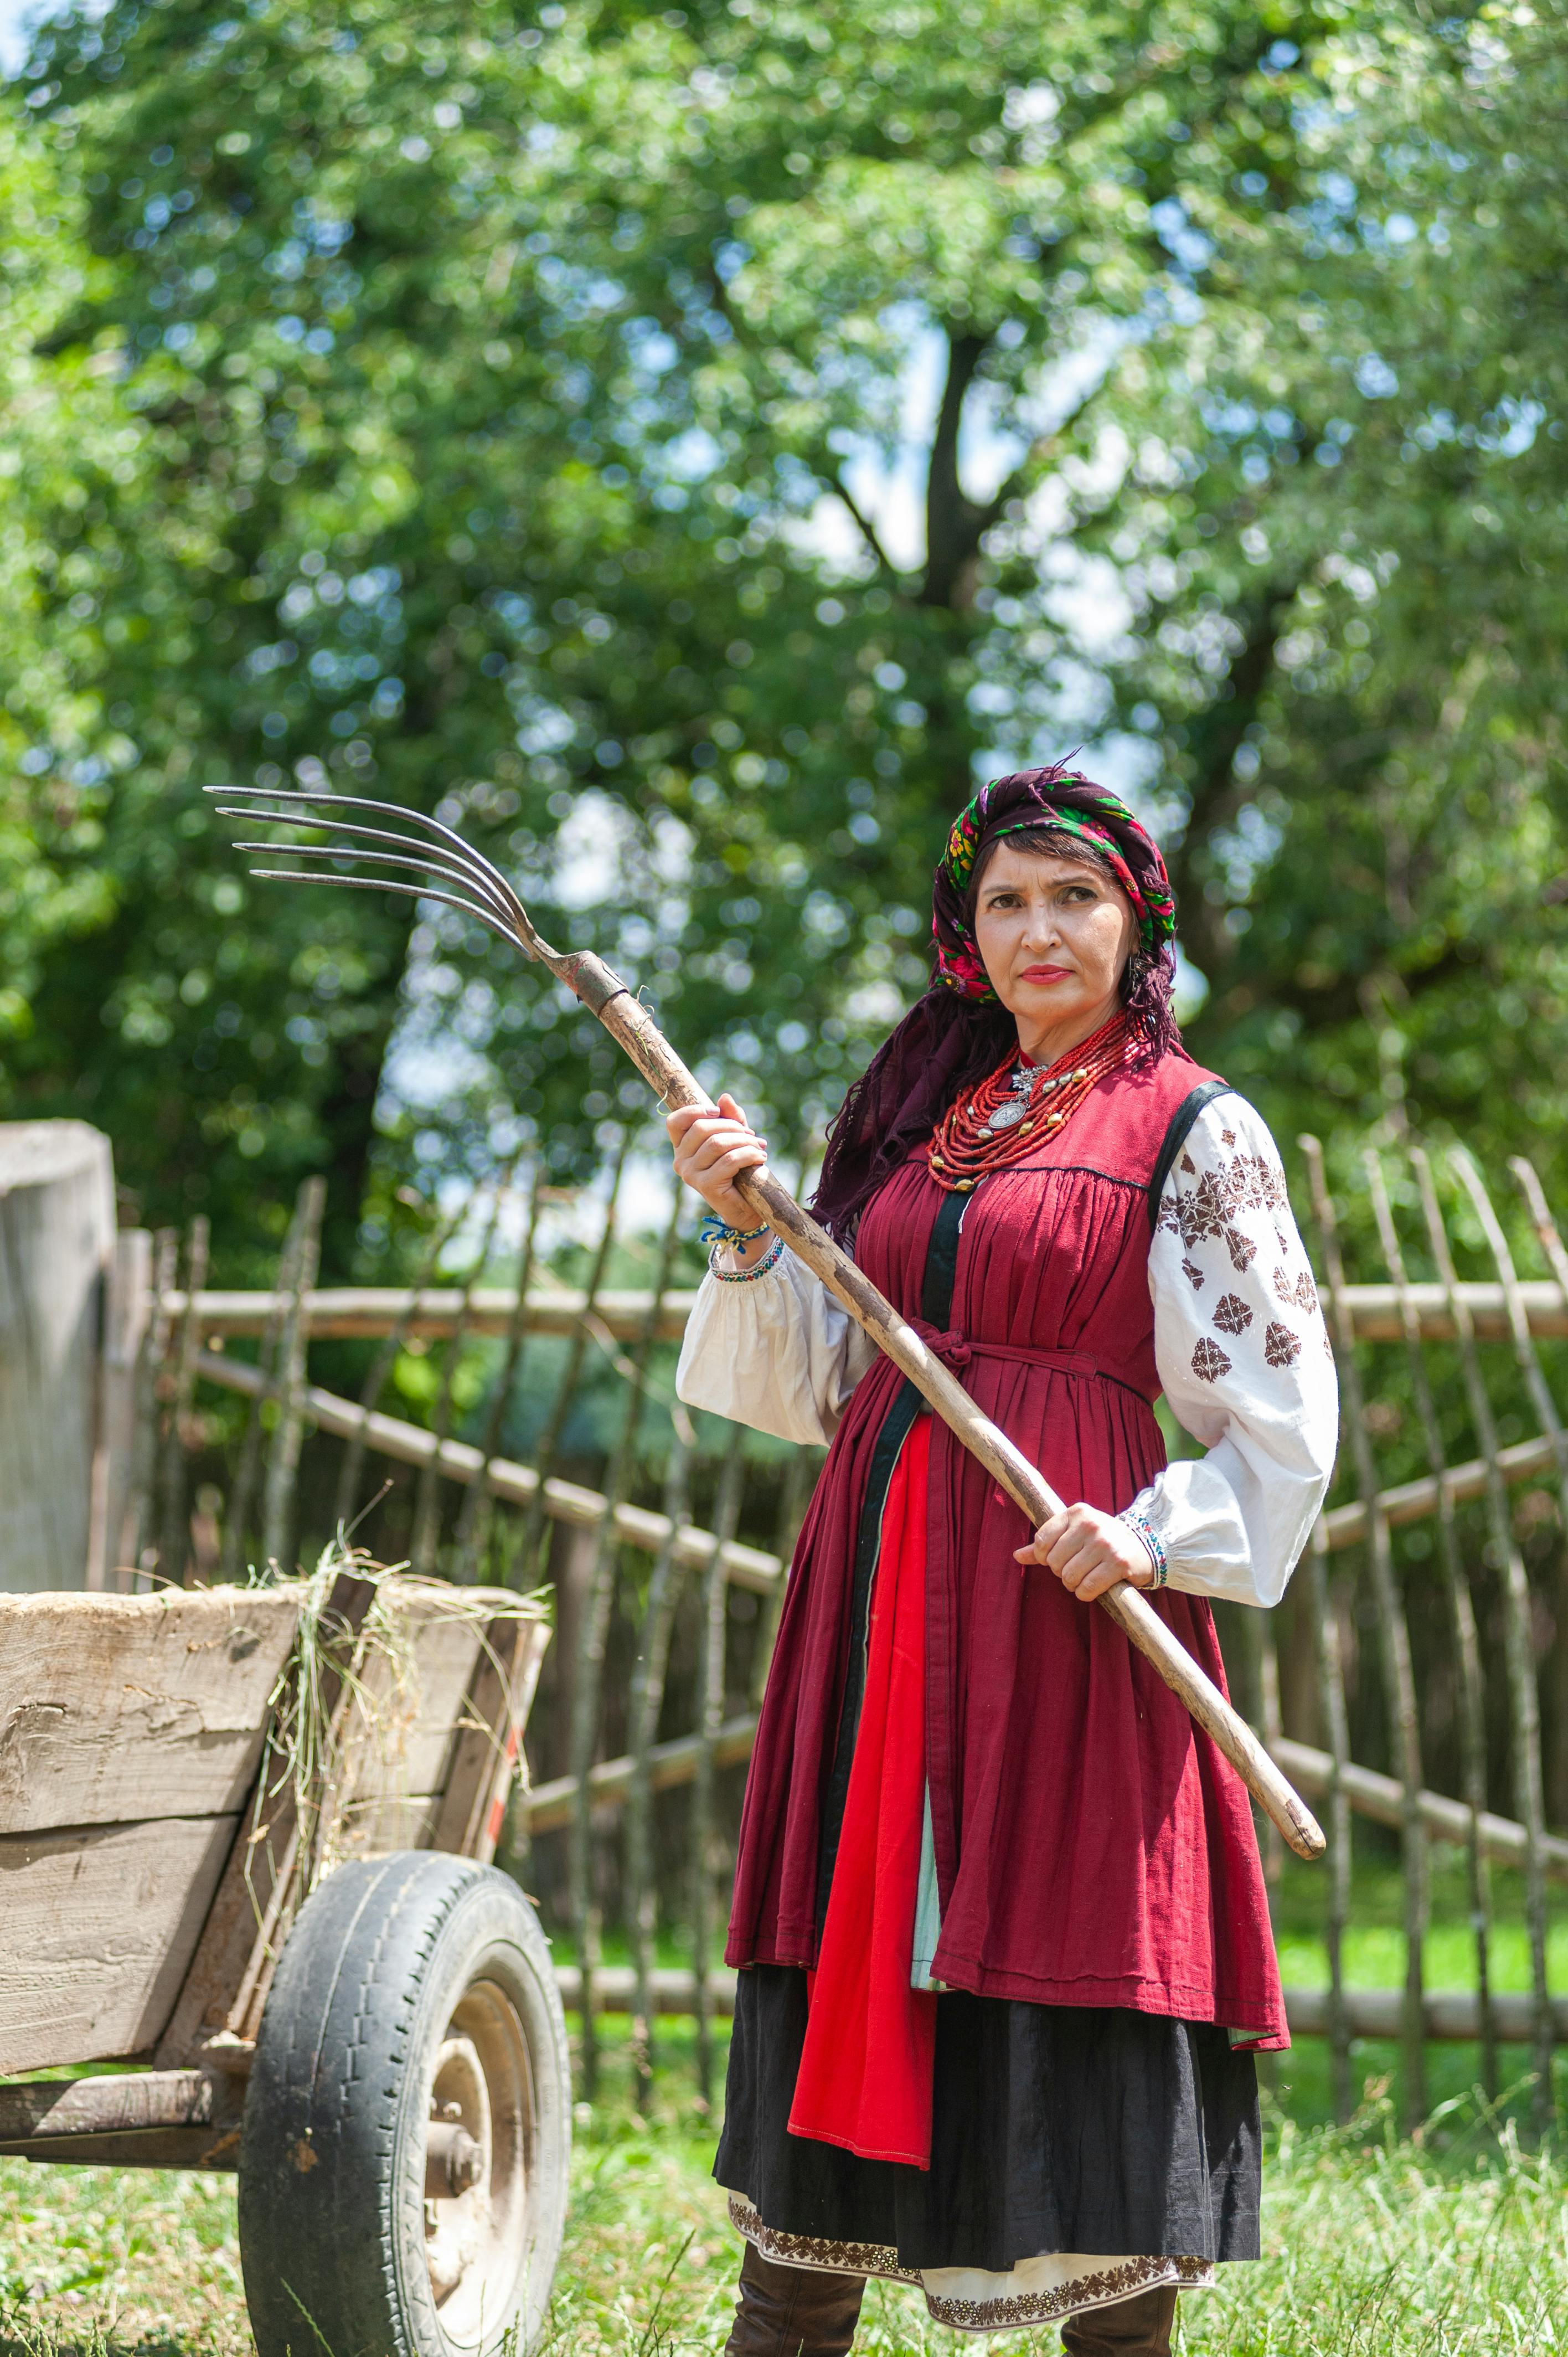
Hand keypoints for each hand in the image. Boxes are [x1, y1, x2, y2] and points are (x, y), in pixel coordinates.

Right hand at [667, 1091, 768, 1229]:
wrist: (748, 1207)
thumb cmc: (739, 1170)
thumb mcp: (735, 1138)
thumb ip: (730, 1118)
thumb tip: (725, 1098)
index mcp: (682, 1148)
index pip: (675, 1122)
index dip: (695, 1111)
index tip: (719, 1112)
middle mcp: (680, 1161)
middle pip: (701, 1128)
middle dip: (732, 1126)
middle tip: (752, 1135)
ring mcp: (691, 1175)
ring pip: (717, 1143)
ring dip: (744, 1141)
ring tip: (759, 1147)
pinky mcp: (706, 1186)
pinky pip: (729, 1160)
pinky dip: (749, 1155)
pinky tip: (761, 1158)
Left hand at [1013, 1502, 1155, 1600]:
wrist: (1143, 1547)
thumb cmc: (1101, 1541)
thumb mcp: (1074, 1534)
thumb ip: (1045, 1544)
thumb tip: (1017, 1555)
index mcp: (1077, 1512)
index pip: (1042, 1540)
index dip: (1043, 1557)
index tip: (1055, 1560)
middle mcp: (1091, 1524)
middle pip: (1054, 1562)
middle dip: (1061, 1572)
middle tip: (1075, 1570)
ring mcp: (1105, 1543)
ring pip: (1069, 1576)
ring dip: (1073, 1585)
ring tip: (1084, 1578)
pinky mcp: (1119, 1563)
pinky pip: (1088, 1588)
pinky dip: (1086, 1594)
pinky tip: (1092, 1589)